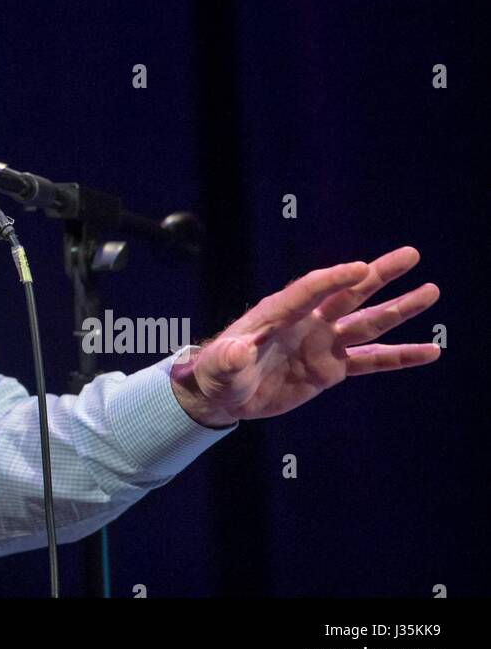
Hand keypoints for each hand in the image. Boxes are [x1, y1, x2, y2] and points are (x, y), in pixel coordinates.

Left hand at [169, 246, 440, 426]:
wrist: (224, 393)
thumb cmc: (216, 372)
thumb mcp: (218, 366)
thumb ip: (228, 358)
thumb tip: (235, 352)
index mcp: (278, 313)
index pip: (310, 290)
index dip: (334, 279)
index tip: (361, 268)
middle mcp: (306, 322)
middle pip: (348, 293)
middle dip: (378, 274)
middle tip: (411, 255)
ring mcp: (322, 343)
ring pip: (368, 322)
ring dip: (399, 308)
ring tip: (431, 291)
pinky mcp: (331, 367)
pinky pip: (372, 360)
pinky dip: (400, 356)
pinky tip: (430, 350)